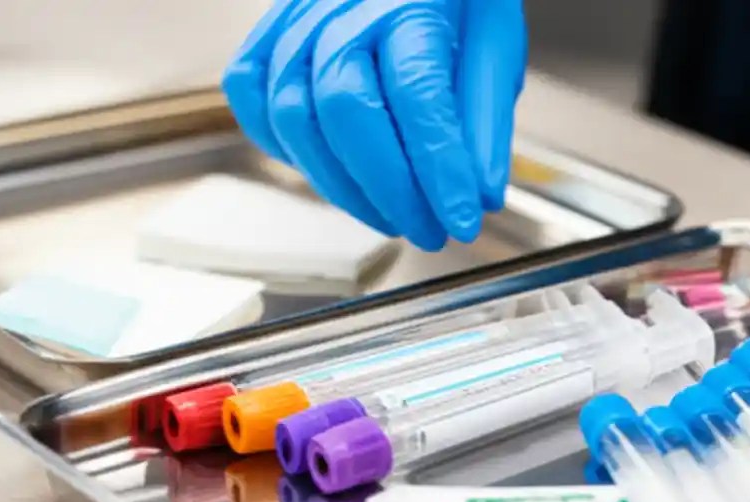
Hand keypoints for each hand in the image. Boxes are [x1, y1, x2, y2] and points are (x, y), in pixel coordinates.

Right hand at [222, 0, 526, 250]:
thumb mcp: (496, 41)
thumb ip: (487, 117)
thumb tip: (481, 193)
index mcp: (410, 1)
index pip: (419, 97)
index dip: (440, 170)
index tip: (463, 221)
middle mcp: (342, 7)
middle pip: (345, 111)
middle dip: (390, 190)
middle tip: (429, 231)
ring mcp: (295, 19)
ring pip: (295, 116)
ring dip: (342, 186)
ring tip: (390, 216)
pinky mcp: (267, 33)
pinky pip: (253, 97)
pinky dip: (285, 147)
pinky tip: (332, 172)